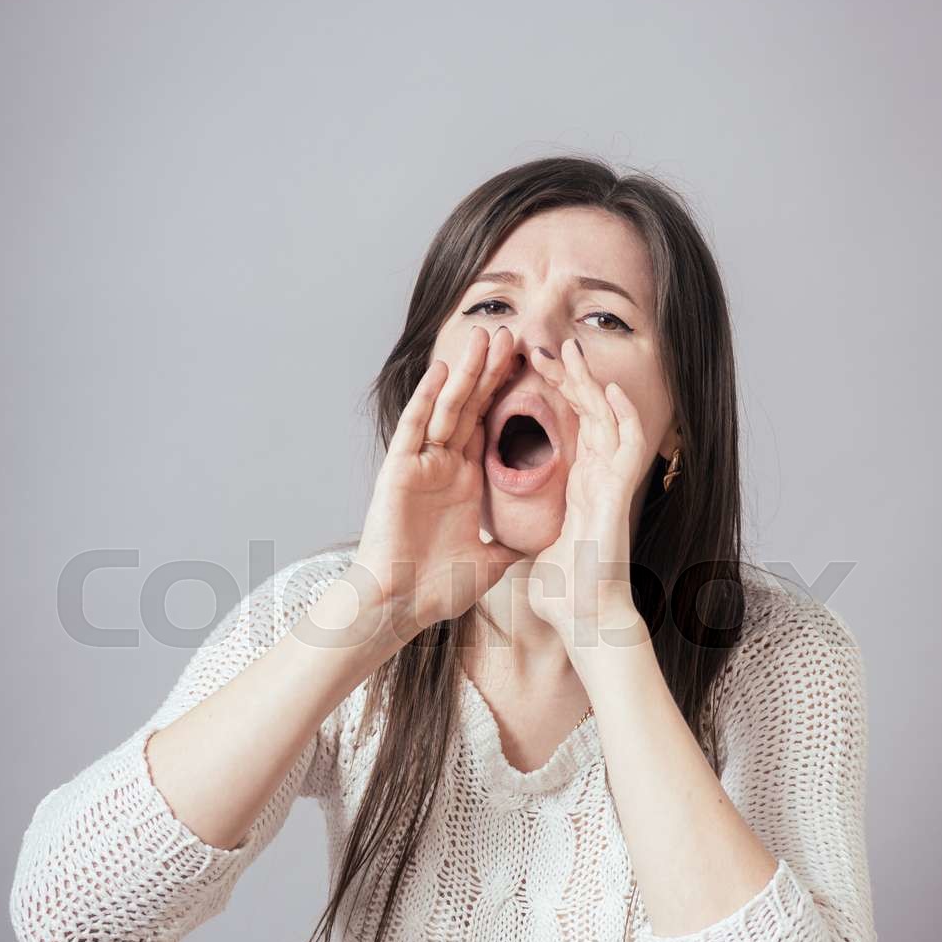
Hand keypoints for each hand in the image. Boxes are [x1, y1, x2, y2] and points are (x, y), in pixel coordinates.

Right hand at [352, 323, 524, 636]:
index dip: (508, 394)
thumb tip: (543, 544)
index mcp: (464, 480)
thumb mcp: (490, 561)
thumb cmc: (437, 588)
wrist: (400, 606)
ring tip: (485, 336)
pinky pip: (416, 428)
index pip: (489, 425)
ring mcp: (420, 465)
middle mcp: (443, 465)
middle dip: (491, 370)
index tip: (530, 365)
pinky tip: (444, 370)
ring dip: (466, 372)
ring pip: (447, 408)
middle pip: (471, 406)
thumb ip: (511, 543)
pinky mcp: (399, 471)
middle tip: (512, 334)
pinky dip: (428, 399)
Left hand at [524, 337, 655, 645]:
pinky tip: (609, 390)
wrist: (582, 620)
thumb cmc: (562, 593)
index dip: (549, 399)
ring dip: (589, 384)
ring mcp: (610, 485)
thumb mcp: (534, 545)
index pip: (566, 430)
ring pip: (606, 420)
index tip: (526, 372)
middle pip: (585, 415)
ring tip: (571, 351)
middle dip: (565, 379)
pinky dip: (623, 417)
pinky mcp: (620, 496)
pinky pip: (628, 447)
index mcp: (576, 489)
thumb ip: (526, 527)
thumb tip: (502, 527)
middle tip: (542, 348)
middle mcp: (596, 480)